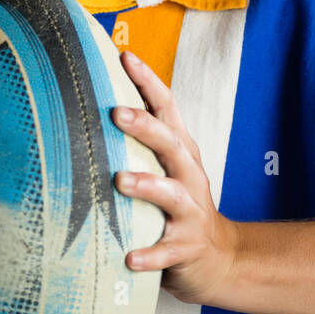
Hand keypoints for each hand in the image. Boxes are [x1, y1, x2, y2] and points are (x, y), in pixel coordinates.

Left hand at [112, 50, 239, 306]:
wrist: (218, 256)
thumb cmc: (180, 203)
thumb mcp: (169, 167)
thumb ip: (143, 140)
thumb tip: (96, 101)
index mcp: (182, 152)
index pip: (168, 108)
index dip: (149, 81)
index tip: (125, 56)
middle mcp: (189, 176)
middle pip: (172, 145)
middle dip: (146, 127)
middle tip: (116, 113)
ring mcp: (190, 212)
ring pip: (171, 195)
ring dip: (148, 185)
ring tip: (121, 180)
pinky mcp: (186, 247)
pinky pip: (167, 252)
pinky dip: (150, 255)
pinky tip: (129, 257)